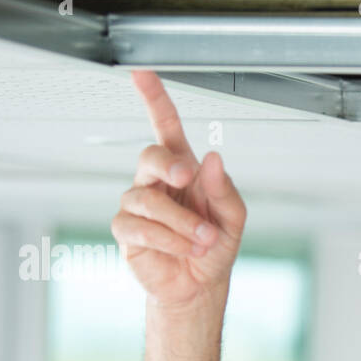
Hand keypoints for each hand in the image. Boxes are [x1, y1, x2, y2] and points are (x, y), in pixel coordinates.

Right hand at [111, 70, 246, 313]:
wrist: (199, 285)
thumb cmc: (214, 247)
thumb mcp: (232, 219)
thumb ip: (225, 189)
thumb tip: (212, 158)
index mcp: (183, 169)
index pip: (165, 126)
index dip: (154, 99)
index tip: (142, 74)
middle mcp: (156, 181)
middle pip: (150, 155)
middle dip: (169, 165)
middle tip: (187, 180)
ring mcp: (138, 204)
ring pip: (148, 199)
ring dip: (182, 221)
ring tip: (203, 238)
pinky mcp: (127, 230)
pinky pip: (140, 227)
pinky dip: (168, 239)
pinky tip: (184, 248)